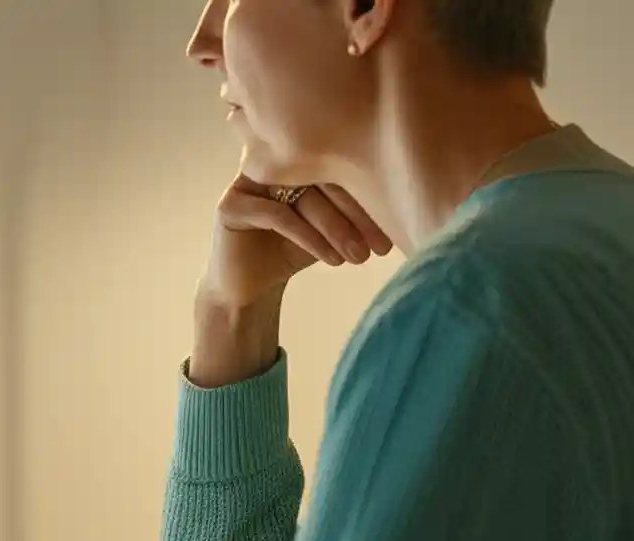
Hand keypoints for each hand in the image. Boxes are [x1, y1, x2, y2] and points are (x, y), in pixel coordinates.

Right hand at [189, 175, 391, 387]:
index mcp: (298, 155)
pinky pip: (276, 216)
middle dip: (356, 213)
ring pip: (302, 197)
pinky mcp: (230, 204)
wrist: (250, 286)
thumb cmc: (293, 251)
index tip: (398, 224)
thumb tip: (410, 206)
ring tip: (358, 258)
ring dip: (336, 229)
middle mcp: (272, 161)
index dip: (370, 193)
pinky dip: (308, 238)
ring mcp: (247, 180)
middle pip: (322, 177)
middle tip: (379, 246)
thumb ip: (355, 210)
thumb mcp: (331, 228)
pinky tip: (331, 260)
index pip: (340, 164)